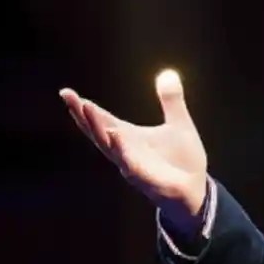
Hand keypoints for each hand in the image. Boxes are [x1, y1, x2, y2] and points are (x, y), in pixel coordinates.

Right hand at [59, 70, 208, 236]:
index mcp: (130, 138)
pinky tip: (116, 136)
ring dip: (99, 129)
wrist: (197, 190)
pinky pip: (133, 166)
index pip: (102, 120)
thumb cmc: (182, 160)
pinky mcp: (150, 181)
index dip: (84, 108)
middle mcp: (126, 152)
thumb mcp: (179, 124)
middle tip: (69, 97)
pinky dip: (124, 152)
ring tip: (87, 109)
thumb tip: (168, 73)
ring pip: (111, 148)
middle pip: (99, 132)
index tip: (66, 92)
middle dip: (84, 115)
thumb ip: (171, 101)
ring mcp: (135, 167)